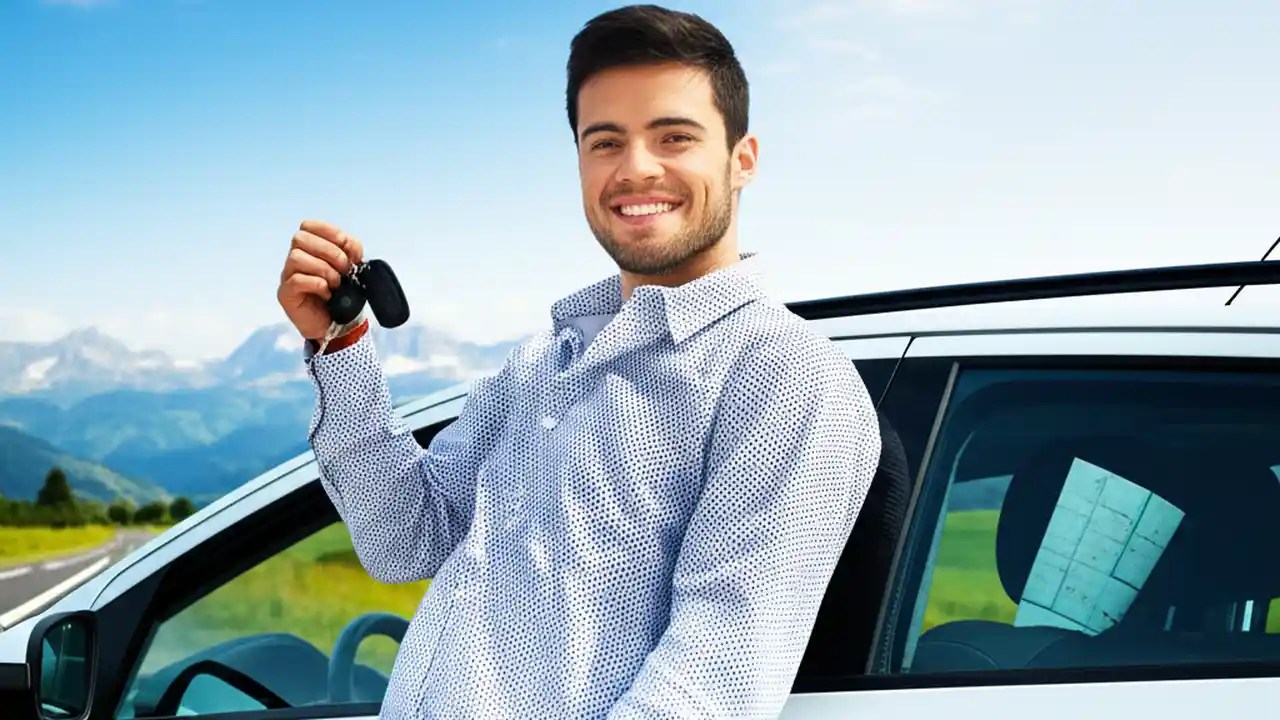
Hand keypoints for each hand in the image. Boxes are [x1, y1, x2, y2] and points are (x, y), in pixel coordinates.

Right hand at [277, 220, 365, 340]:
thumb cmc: (343, 294)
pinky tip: (327, 294)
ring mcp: (287, 276)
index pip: (309, 226)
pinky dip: (317, 284)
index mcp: (310, 248)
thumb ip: (352, 252)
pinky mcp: (286, 294)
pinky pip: (297, 280)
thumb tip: (350, 247)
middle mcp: (294, 259)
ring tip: (335, 284)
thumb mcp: (353, 268)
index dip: (330, 233)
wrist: (339, 324)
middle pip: (300, 238)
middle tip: (344, 270)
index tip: (348, 250)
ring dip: (323, 270)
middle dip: (329, 252)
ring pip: (296, 257)